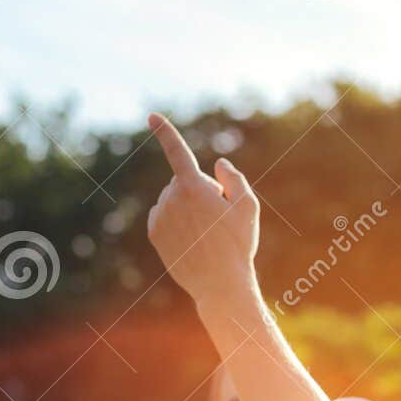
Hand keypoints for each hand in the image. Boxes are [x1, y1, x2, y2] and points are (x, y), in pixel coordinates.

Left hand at [145, 113, 259, 307]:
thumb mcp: (248, 207)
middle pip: (185, 181)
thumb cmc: (238, 245)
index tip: (152, 116)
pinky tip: (192, 238)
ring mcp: (160, 216)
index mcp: (193, 187)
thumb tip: (218, 164)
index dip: (165, 132)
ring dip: (188, 206)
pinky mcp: (154, 233)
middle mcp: (171, 198)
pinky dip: (176, 219)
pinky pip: (165, 214)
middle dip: (200, 190)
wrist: (219, 284)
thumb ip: (234, 179)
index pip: (177, 152)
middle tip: (219, 218)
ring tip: (206, 233)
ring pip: (174, 198)